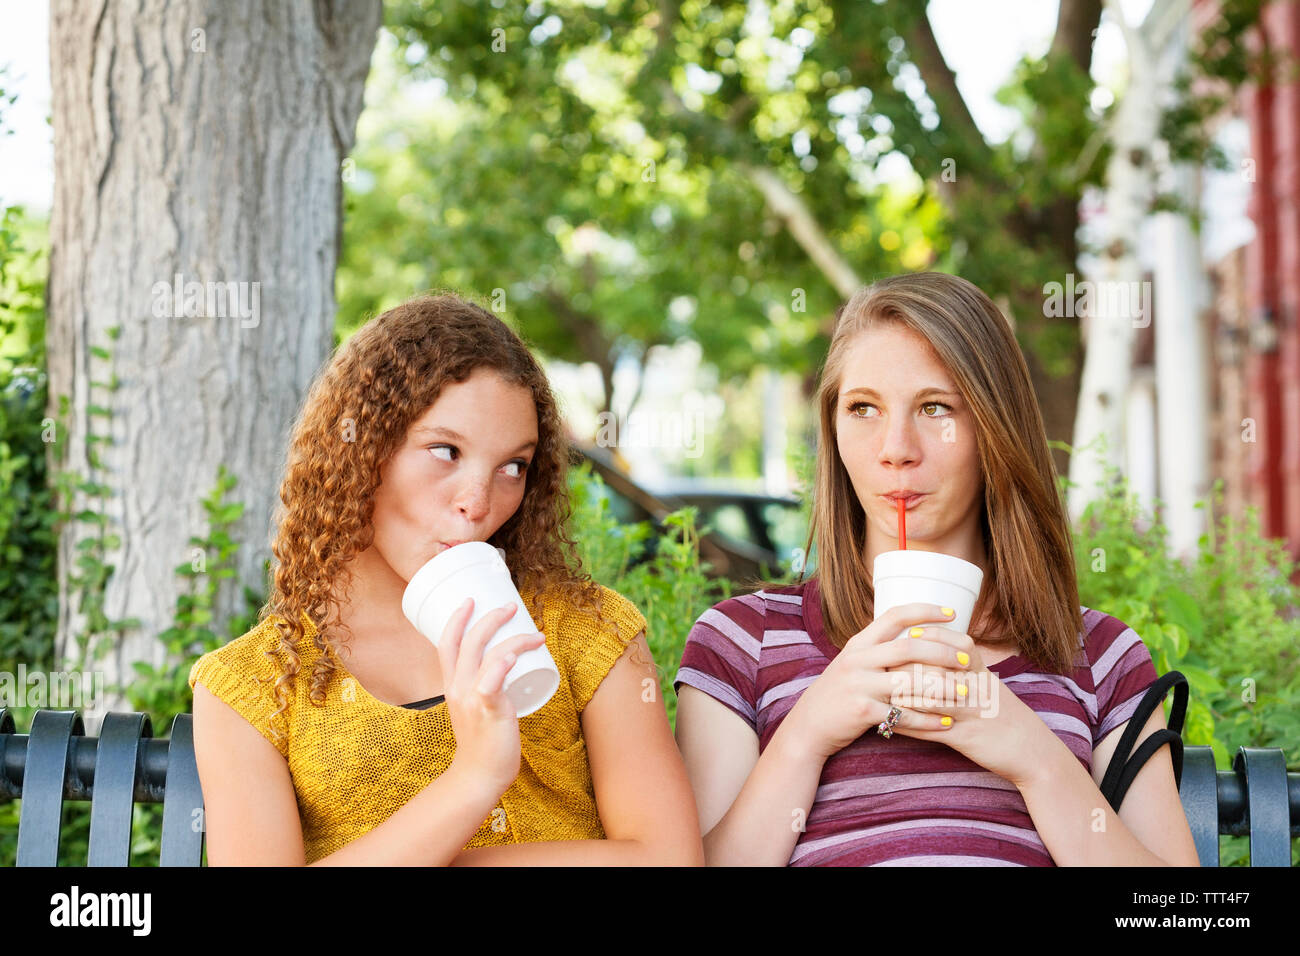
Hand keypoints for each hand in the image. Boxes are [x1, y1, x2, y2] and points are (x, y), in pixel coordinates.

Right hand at [437, 599, 547, 796]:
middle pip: (468, 642)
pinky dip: (502, 665)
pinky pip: (492, 683)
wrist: (478, 775)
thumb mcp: (474, 707)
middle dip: (490, 618)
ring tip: (535, 633)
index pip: (446, 643)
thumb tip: (507, 667)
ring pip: (488, 655)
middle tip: (511, 607)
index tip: (471, 600)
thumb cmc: (481, 741)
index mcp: (451, 685)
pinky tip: (516, 654)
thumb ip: (485, 687)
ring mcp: (472, 699)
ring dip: (513, 637)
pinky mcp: (489, 711)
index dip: (456, 619)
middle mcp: (457, 688)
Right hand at [783, 603, 969, 760]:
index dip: (925, 611)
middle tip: (966, 660)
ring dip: (942, 688)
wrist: (808, 726)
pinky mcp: (862, 711)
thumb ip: (877, 651)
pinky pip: (903, 716)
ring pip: (910, 683)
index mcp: (858, 643)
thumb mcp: (852, 664)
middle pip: (908, 647)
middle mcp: (858, 660)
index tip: (952, 613)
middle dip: (942, 652)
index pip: (894, 615)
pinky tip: (946, 723)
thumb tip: (915, 637)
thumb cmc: (838, 694)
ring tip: (965, 692)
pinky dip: (928, 721)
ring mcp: (859, 685)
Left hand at [881, 625, 1054, 786]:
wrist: (1033, 751)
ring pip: (928, 697)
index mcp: (983, 672)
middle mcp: (975, 687)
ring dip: (900, 695)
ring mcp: (968, 712)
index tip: (908, 632)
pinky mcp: (963, 737)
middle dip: (905, 666)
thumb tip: (934, 649)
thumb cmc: (1007, 716)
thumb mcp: (991, 685)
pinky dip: (907, 725)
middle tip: (881, 664)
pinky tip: (887, 722)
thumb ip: (966, 667)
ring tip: (878, 691)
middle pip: (936, 667)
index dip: (930, 636)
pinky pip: (929, 729)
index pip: (956, 643)